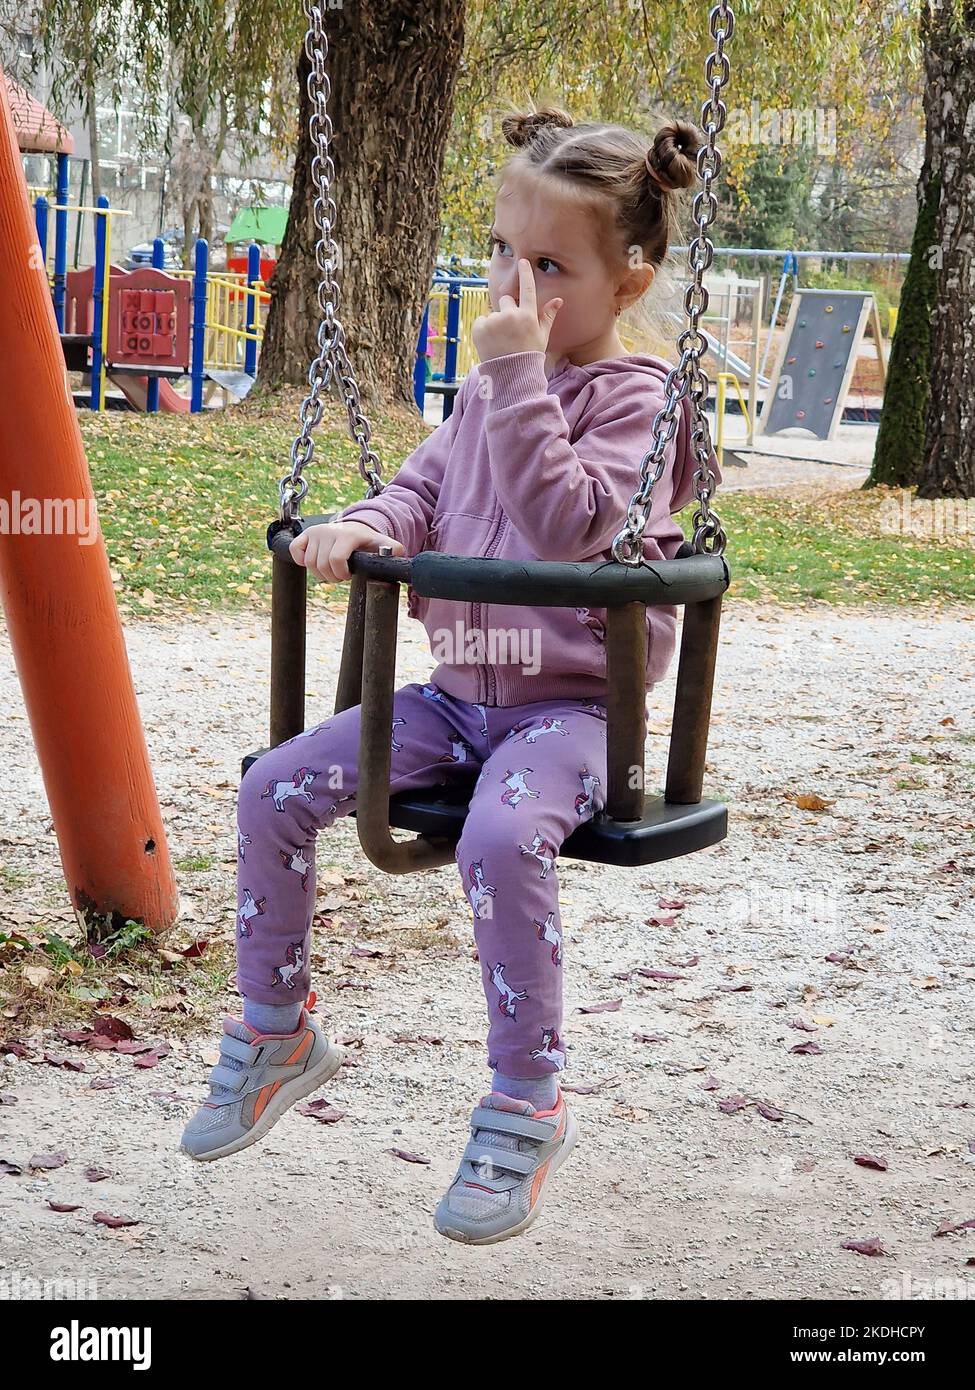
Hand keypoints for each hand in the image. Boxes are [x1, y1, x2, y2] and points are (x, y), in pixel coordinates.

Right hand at [288, 521, 404, 582]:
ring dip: (319, 573)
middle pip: (322, 565)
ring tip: (331, 570)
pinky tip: (313, 562)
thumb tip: (399, 556)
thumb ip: (392, 550)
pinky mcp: (305, 535)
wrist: (354, 528)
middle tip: (340, 575)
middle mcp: (329, 531)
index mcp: (347, 535)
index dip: (340, 573)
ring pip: (309, 563)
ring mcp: (316, 532)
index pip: (336, 559)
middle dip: (331, 576)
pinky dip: (302, 561)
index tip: (347, 575)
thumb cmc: (368, 542)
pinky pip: (295, 551)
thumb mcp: (383, 545)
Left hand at [472, 258, 562, 363]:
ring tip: (501, 342)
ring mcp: (494, 322)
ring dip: (496, 324)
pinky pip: (481, 321)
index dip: (525, 273)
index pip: (527, 288)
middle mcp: (511, 316)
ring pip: (494, 314)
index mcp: (527, 316)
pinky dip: (484, 330)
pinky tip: (491, 343)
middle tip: (510, 332)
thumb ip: (547, 316)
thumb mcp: (542, 336)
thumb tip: (558, 300)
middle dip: (507, 311)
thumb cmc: (529, 356)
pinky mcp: (480, 328)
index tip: (523, 261)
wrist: (511, 377)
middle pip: (506, 301)